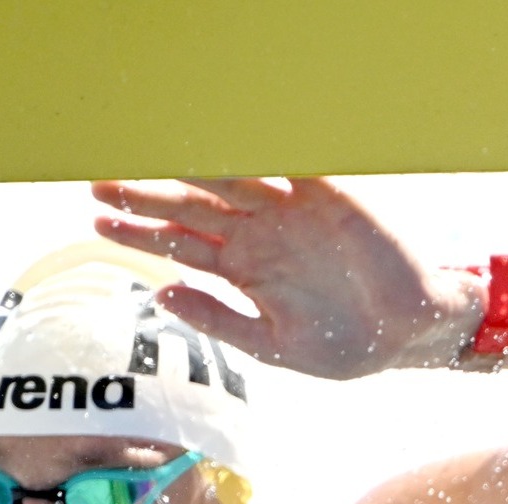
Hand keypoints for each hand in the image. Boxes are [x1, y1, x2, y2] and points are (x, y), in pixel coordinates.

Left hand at [91, 177, 462, 378]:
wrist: (409, 331)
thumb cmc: (347, 347)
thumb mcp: (275, 348)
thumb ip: (220, 320)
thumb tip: (160, 293)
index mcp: (245, 273)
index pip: (182, 246)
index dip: (140, 233)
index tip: (98, 222)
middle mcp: (260, 238)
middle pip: (193, 209)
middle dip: (147, 196)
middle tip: (100, 183)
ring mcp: (289, 213)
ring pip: (227, 183)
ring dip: (187, 171)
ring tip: (145, 158)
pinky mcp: (323, 195)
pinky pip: (281, 167)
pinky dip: (251, 155)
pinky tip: (211, 151)